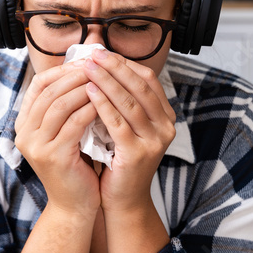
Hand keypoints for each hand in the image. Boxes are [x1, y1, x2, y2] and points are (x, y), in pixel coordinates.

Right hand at [14, 61, 100, 219]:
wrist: (74, 206)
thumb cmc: (75, 166)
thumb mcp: (64, 132)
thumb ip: (66, 107)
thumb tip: (84, 69)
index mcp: (24, 124)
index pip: (39, 84)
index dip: (63, 70)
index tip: (87, 61)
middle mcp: (24, 133)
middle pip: (49, 90)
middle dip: (76, 75)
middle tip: (99, 65)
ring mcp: (36, 146)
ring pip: (60, 104)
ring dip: (84, 88)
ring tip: (105, 80)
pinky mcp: (53, 156)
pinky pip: (74, 123)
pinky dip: (90, 109)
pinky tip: (106, 103)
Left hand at [83, 50, 175, 212]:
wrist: (124, 200)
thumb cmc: (119, 161)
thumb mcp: (126, 127)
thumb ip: (122, 102)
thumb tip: (101, 66)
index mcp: (165, 117)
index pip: (147, 79)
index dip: (125, 64)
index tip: (102, 53)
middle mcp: (166, 127)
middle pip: (140, 87)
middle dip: (115, 67)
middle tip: (93, 54)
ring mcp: (155, 141)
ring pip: (130, 102)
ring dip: (107, 81)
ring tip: (87, 68)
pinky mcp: (138, 154)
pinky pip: (118, 122)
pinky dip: (102, 104)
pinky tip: (88, 92)